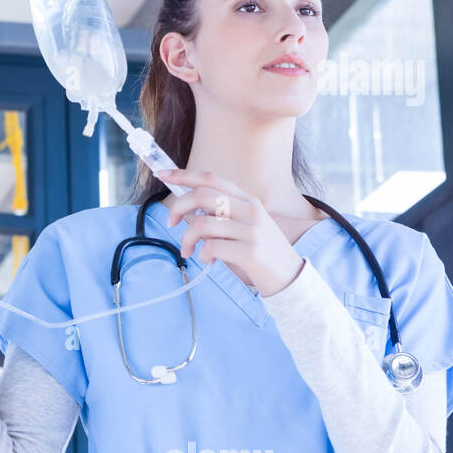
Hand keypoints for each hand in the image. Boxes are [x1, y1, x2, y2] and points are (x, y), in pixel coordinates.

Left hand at [155, 168, 303, 296]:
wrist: (290, 278)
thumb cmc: (260, 252)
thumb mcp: (245, 226)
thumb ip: (220, 216)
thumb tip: (186, 211)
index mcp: (248, 200)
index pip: (212, 179)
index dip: (184, 175)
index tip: (162, 174)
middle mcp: (251, 210)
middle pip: (203, 196)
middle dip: (178, 207)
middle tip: (170, 223)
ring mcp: (252, 231)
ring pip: (202, 224)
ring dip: (186, 239)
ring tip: (189, 251)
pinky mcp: (250, 252)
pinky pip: (211, 247)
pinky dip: (202, 255)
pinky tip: (209, 261)